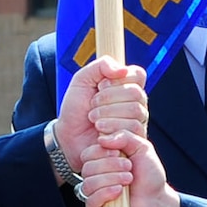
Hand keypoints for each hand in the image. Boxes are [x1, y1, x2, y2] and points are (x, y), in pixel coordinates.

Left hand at [56, 56, 147, 172]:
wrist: (69, 137)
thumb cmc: (76, 109)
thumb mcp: (82, 80)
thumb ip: (101, 66)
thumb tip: (122, 70)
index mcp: (127, 86)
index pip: (138, 74)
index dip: (118, 79)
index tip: (100, 86)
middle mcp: (137, 103)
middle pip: (136, 93)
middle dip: (108, 98)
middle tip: (92, 105)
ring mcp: (138, 121)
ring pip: (136, 111)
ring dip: (108, 114)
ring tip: (94, 120)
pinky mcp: (135, 140)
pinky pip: (133, 129)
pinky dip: (112, 128)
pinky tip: (101, 132)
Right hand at [78, 130, 180, 206]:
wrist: (157, 201)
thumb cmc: (149, 176)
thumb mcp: (142, 148)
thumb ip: (125, 136)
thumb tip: (102, 138)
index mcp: (101, 161)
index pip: (88, 153)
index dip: (103, 151)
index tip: (122, 153)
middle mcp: (95, 177)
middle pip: (87, 167)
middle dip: (110, 165)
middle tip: (129, 167)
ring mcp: (94, 195)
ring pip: (89, 183)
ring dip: (111, 179)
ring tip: (128, 180)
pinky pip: (91, 200)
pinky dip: (106, 193)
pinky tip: (119, 192)